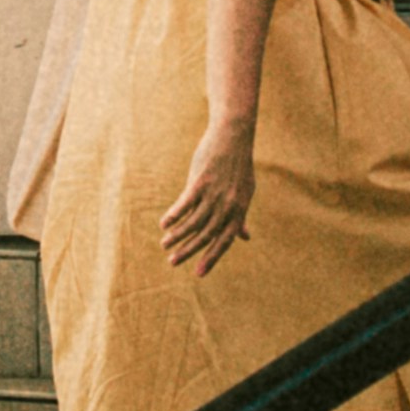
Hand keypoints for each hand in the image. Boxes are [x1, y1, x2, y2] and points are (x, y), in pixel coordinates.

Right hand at [161, 127, 258, 271]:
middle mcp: (228, 205)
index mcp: (239, 210)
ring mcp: (214, 193)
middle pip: (206, 234)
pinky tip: (164, 224)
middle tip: (173, 263)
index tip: (198, 274)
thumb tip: (245, 237)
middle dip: (188, 250)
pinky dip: (173, 216)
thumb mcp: (244, 193)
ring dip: (177, 235)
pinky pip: (184, 204)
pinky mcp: (200, 180)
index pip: (224, 241)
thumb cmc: (237, 166)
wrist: (233, 136)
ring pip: (193, 221)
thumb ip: (240, 216)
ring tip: (164, 244)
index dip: (211, 258)